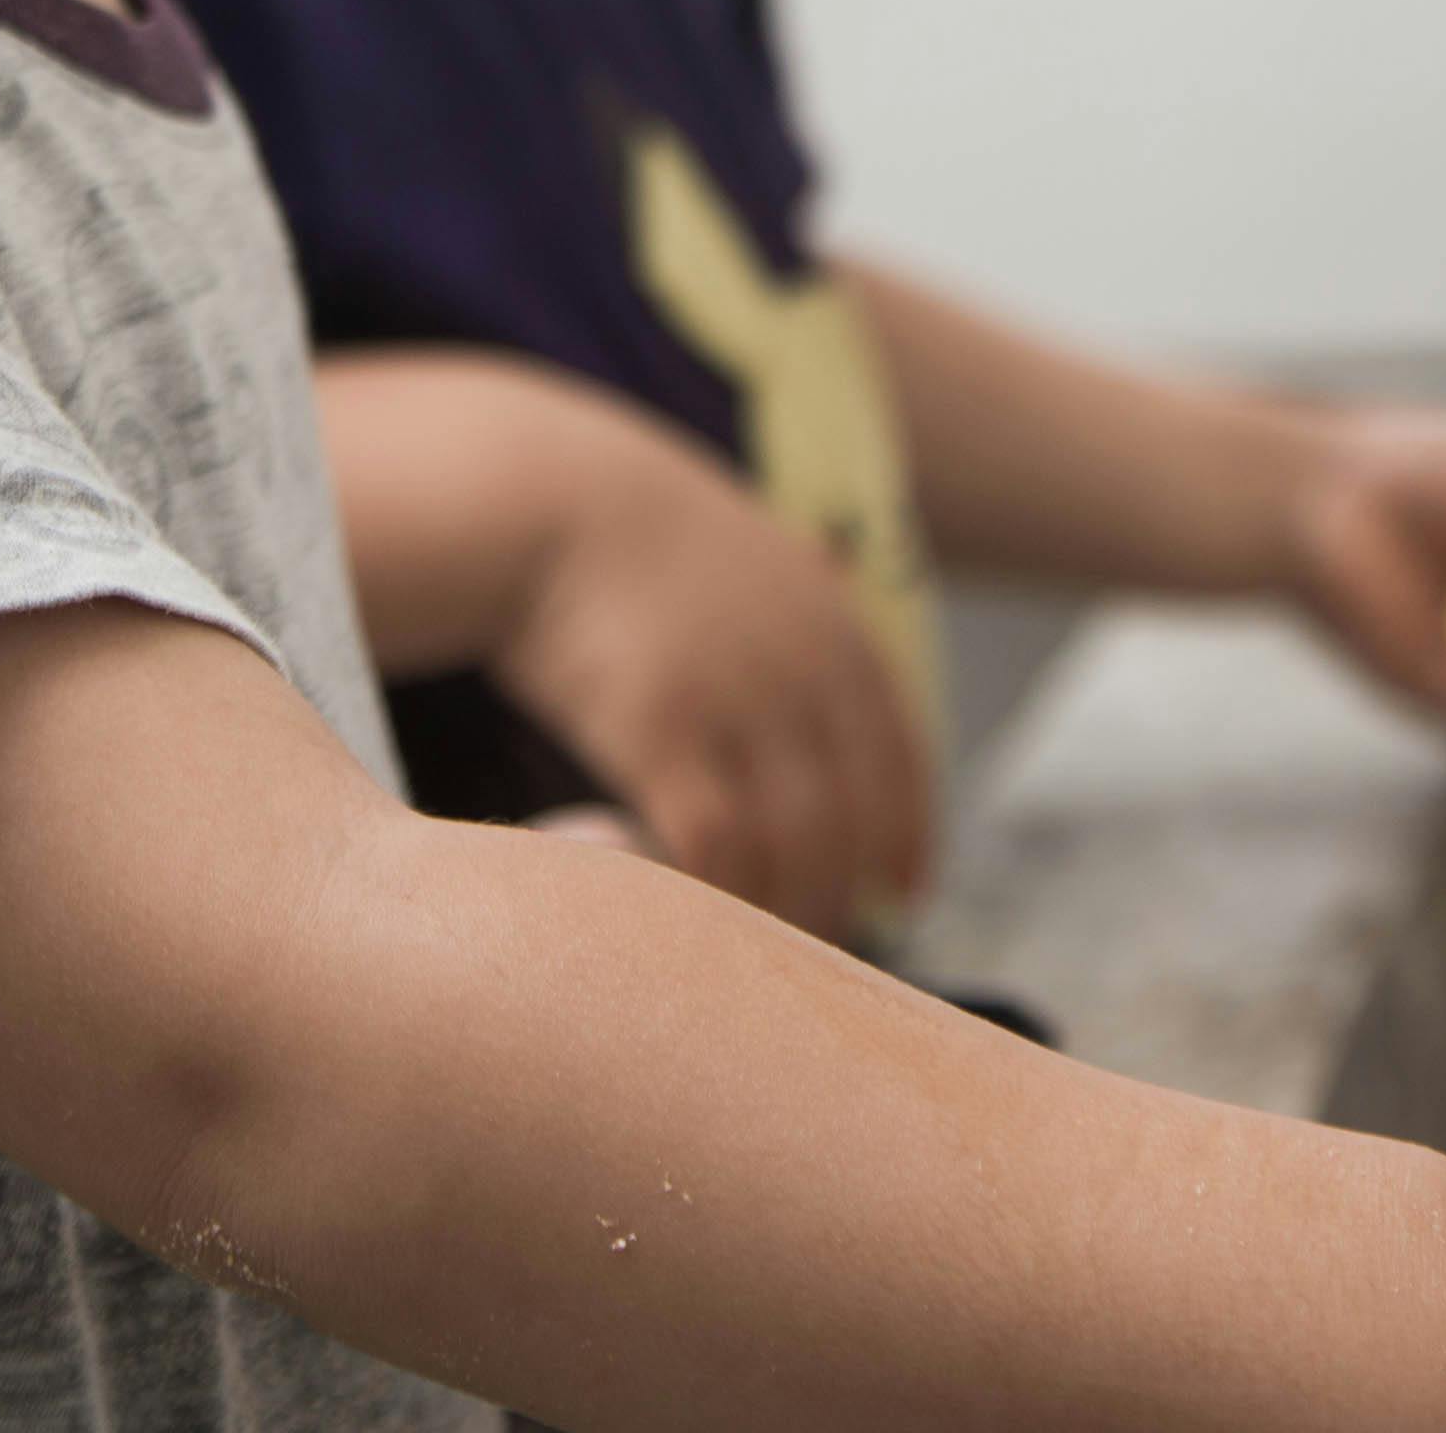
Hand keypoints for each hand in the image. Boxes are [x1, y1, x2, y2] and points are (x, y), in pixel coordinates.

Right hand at [488, 413, 933, 934]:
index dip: (907, 833)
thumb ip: (794, 587)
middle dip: (842, 891)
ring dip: (782, 910)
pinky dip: (714, 893)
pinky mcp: (661, 729)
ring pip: (790, 847)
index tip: (906, 892)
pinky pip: (711, 847)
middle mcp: (801, 667)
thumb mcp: (744, 543)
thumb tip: (838, 581)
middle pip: (849, 817)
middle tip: (819, 941)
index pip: (899, 754)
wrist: (538, 498)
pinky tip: (695, 917)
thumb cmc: (625, 531)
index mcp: (832, 627)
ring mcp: (736, 699)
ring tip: (758, 947)